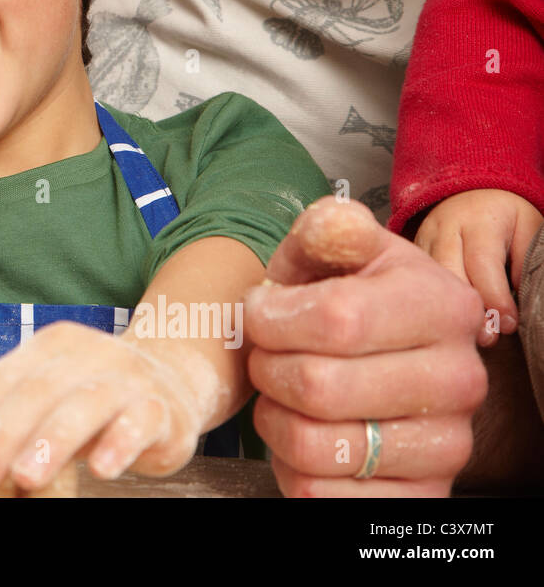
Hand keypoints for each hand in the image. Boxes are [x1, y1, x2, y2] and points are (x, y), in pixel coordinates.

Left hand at [0, 321, 210, 495]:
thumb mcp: (49, 395)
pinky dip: (119, 445)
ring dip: (52, 443)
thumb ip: (9, 415)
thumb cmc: (92, 395)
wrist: (172, 381)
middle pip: (37, 392)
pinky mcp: (161, 409)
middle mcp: (88, 353)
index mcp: (50, 345)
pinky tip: (100, 469)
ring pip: (85, 405)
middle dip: (0, 437)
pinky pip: (140, 423)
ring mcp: (127, 378)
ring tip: (24, 479)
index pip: (2, 377)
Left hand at [247, 197, 486, 495]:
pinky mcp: (420, 495)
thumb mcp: (333, 251)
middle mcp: (460, 378)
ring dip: (273, 419)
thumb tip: (335, 224)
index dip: (273, 318)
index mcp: (442, 305)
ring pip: (314, 446)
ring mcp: (448, 443)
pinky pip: (321, 495)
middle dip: (268, 368)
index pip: (336, 318)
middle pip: (319, 386)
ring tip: (282, 394)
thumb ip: (329, 229)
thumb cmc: (341, 296)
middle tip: (267, 356)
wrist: (374, 357)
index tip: (260, 312)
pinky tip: (303, 433)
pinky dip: (290, 467)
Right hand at [415, 189, 541, 344]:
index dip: (496, 297)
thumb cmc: (505, 215)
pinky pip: (414, 278)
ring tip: (465, 335)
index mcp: (478, 221)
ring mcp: (422, 239)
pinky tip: (442, 319)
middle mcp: (444, 228)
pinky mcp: (409, 250)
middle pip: (449, 273)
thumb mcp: (528, 228)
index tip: (509, 323)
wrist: (468, 189)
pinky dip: (427, 299)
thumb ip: (524, 262)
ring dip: (444, 308)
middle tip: (487, 337)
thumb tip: (517, 301)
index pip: (483, 263)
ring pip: (426, 278)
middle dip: (467, 308)